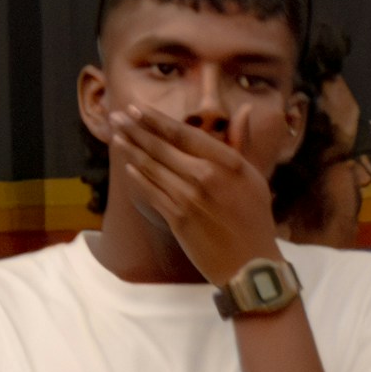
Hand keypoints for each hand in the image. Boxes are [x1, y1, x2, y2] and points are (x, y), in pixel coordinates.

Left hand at [111, 106, 286, 296]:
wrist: (250, 263)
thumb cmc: (255, 218)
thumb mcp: (254, 176)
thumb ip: (242, 142)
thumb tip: (243, 109)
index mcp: (226, 162)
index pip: (184, 133)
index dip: (156, 120)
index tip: (136, 109)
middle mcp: (205, 176)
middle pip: (162, 147)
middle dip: (135, 130)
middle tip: (116, 116)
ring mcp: (188, 197)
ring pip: (152, 168)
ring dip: (131, 150)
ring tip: (116, 136)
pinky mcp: (177, 218)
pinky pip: (152, 192)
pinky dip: (138, 177)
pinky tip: (128, 167)